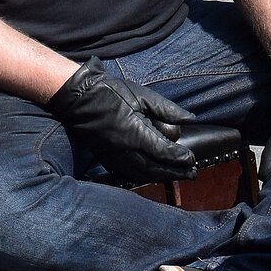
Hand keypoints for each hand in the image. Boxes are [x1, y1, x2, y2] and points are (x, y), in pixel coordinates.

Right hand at [45, 58, 196, 182]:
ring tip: (176, 177)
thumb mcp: (141, 95)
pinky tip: (153, 175)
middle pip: (155, 169)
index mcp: (135, 133)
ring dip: (161, 177)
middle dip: (175, 173)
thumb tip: (189, 118)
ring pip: (142, 175)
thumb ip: (166, 109)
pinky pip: (129, 174)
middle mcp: (125, 151)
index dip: (180, 158)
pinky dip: (144, 177)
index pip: (163, 152)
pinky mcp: (106, 159)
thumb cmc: (109, 92)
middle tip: (191, 174)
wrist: (78, 98)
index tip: (192, 159)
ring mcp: (114, 157)